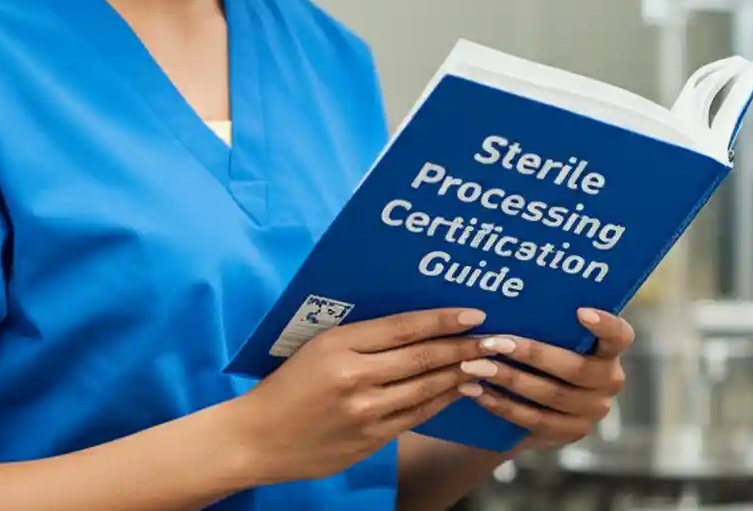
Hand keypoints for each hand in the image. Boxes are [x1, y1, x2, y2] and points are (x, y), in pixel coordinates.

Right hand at [230, 308, 494, 482]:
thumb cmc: (287, 385)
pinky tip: (460, 389)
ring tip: (485, 362)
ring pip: (426, 387)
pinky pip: (417, 414)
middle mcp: (354, 376)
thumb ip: (361, 336)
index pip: (403, 326)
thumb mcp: (316, 346)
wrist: (256, 438)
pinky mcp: (370, 438)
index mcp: (338, 343)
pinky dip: (443, 399)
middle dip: (464, 346)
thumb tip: (415, 324)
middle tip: (495, 338)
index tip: (474, 313)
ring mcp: (364, 410)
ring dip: (461, 374)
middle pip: (423, 357)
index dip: (443, 319)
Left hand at [461, 308, 632, 451]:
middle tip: (491, 342)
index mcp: (610, 351)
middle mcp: (609, 382)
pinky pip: (534, 421)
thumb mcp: (555, 337)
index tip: (581, 311)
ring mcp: (591, 411)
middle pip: (575, 368)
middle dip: (530, 353)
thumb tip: (510, 295)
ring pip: (550, 396)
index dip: (605, 325)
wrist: (538, 403)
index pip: (620, 336)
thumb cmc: (546, 352)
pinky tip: (477, 392)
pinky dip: (503, 405)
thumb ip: (548, 322)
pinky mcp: (569, 433)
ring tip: (474, 366)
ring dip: (509, 380)